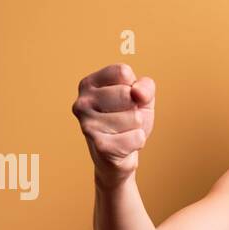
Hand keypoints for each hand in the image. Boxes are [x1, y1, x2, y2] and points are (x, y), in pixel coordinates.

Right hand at [71, 63, 155, 186]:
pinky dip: (138, 142)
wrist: (119, 157)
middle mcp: (82, 102)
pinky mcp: (100, 146)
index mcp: (89, 84)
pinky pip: (137, 138)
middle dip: (136, 109)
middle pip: (128, 94)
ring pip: (134, 117)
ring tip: (123, 132)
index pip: (123, 72)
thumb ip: (145, 86)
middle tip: (125, 119)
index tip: (127, 99)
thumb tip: (138, 93)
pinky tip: (124, 145)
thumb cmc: (127, 121)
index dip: (134, 88)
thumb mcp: (141, 98)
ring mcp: (88, 125)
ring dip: (137, 128)